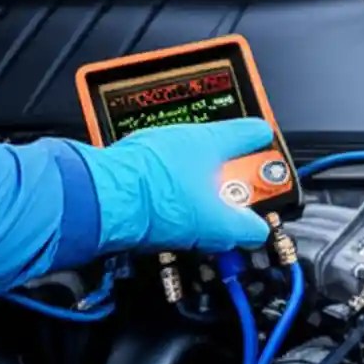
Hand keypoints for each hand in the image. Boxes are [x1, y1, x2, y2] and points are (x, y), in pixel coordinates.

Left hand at [73, 119, 274, 252]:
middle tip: (235, 195)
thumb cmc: (154, 200)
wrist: (97, 205)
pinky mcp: (126, 167)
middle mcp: (178, 137)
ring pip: (183, 164)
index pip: (247, 132)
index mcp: (208, 141)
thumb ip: (242, 227)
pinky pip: (157, 176)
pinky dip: (167, 192)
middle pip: (214, 150)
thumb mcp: (215, 223)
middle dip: (226, 172)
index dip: (261, 138)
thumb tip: (255, 231)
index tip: (266, 138)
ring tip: (199, 212)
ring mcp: (149, 150)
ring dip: (194, 184)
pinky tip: (167, 214)